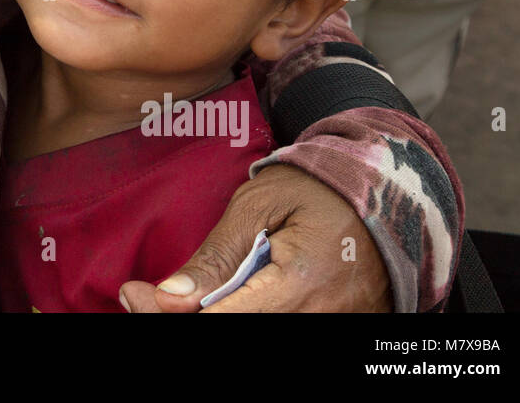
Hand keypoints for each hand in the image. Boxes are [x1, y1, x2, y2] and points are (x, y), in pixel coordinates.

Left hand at [119, 164, 391, 312]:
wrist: (385, 193)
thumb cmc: (318, 189)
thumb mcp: (258, 206)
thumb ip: (216, 256)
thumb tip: (168, 298)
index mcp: (300, 285)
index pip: (220, 319)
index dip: (170, 313)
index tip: (135, 294)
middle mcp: (320, 318)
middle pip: (235, 329)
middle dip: (186, 317)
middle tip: (148, 297)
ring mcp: (333, 327)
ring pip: (253, 329)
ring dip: (212, 314)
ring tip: (183, 296)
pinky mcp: (335, 326)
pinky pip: (279, 324)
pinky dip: (242, 312)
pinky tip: (218, 299)